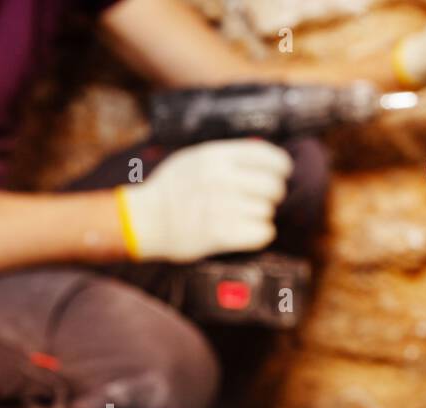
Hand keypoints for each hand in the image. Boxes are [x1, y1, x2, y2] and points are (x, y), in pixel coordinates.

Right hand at [117, 139, 292, 261]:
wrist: (144, 220)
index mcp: (216, 155)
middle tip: (259, 201)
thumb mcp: (194, 158)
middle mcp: (221, 179)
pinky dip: (259, 235)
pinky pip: (263, 233)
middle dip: (271, 196)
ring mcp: (222, 207)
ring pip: (268, 211)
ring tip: (243, 217)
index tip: (280, 176)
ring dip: (261, 216)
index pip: (271, 158)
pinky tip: (247, 232)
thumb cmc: (170, 190)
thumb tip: (265, 158)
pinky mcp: (220, 234)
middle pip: (274, 187)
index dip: (281, 169)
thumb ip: (226, 156)